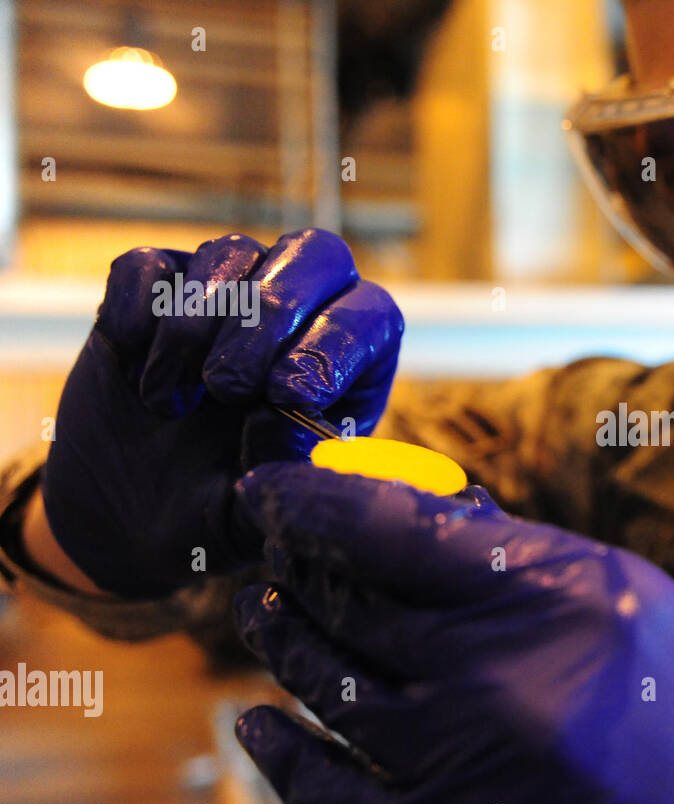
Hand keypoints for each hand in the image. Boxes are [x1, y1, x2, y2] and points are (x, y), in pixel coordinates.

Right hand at [40, 230, 402, 597]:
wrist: (135, 516)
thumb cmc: (224, 509)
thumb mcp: (266, 512)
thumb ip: (287, 472)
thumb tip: (289, 414)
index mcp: (352, 364)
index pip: (372, 315)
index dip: (337, 342)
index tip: (289, 394)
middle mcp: (302, 308)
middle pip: (314, 252)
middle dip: (268, 316)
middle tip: (226, 388)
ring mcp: (228, 287)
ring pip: (228, 251)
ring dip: (193, 328)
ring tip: (170, 405)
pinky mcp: (154, 287)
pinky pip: (148, 266)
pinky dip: (137, 316)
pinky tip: (136, 374)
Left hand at [232, 462, 673, 803]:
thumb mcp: (630, 598)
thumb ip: (521, 559)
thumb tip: (421, 520)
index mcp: (551, 596)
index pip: (387, 526)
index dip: (311, 498)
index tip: (276, 487)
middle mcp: (494, 678)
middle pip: (347, 602)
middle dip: (298, 563)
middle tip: (280, 545)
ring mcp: (460, 768)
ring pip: (326, 687)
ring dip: (284, 641)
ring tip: (267, 611)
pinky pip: (328, 792)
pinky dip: (282, 751)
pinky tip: (261, 722)